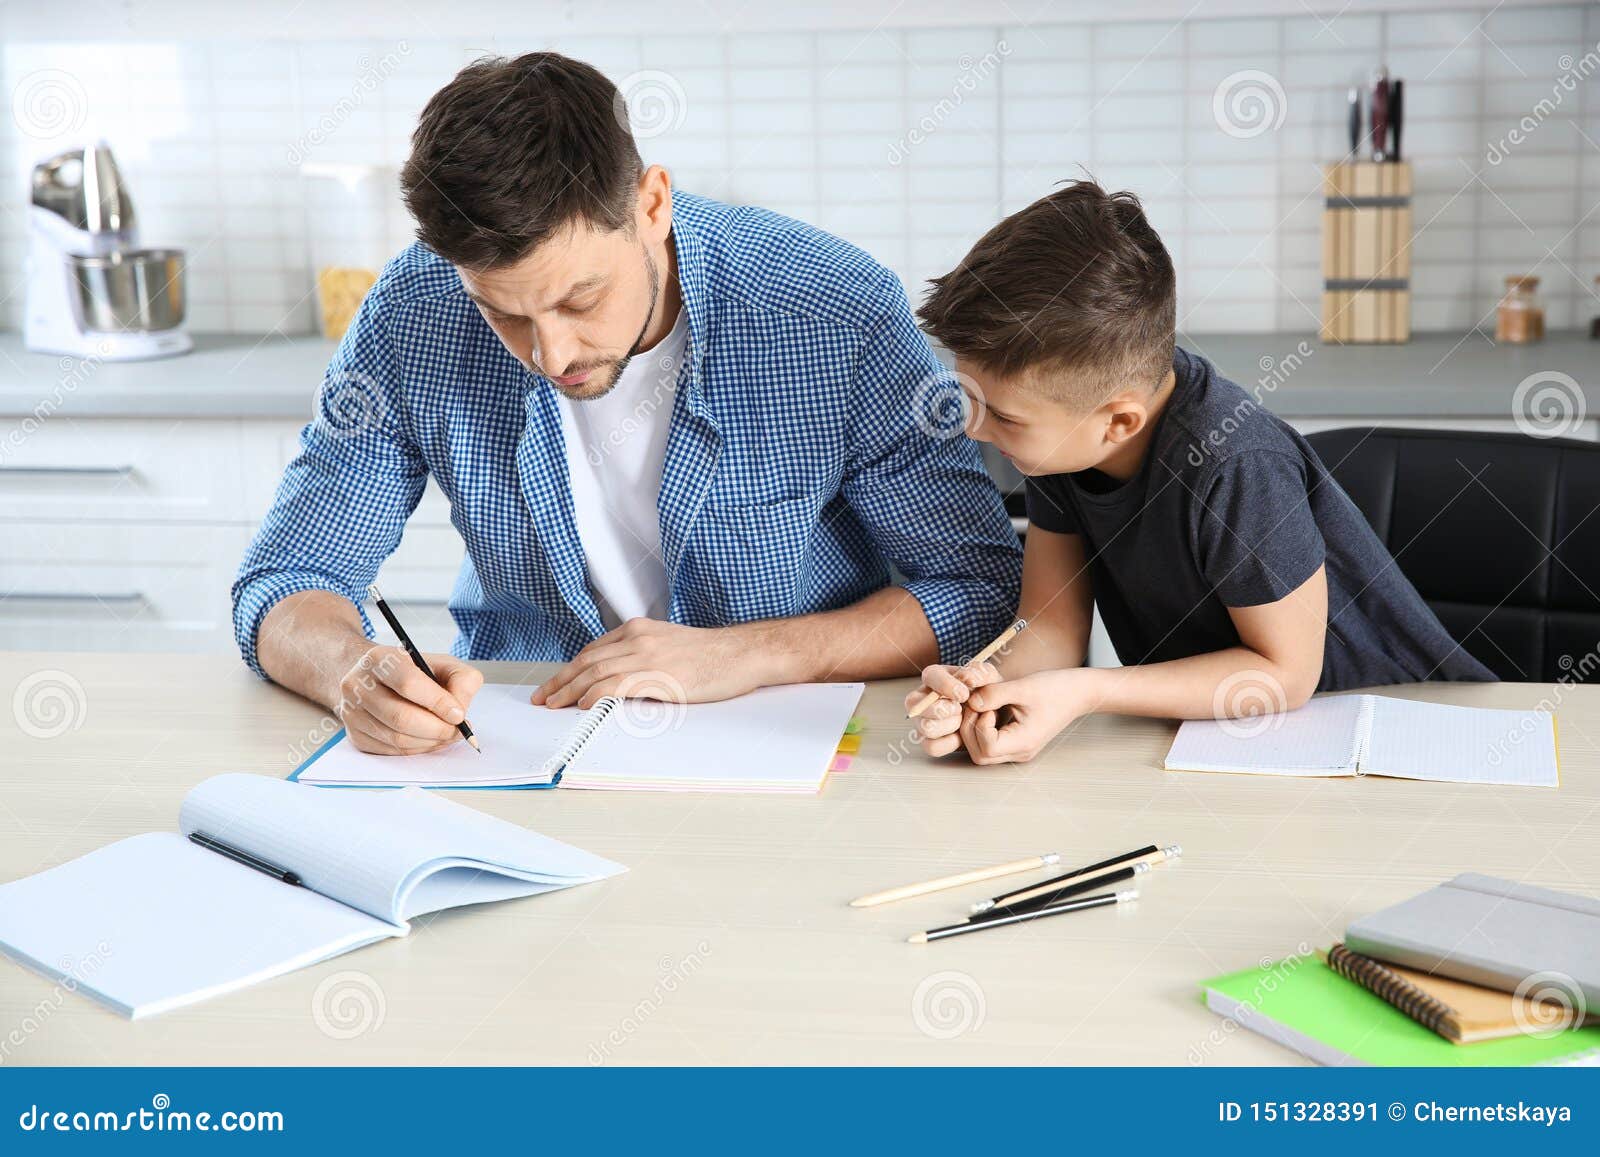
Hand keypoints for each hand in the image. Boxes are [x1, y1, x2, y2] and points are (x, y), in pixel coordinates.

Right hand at [334, 644, 483, 755]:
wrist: (373, 678)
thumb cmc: (412, 671)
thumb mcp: (442, 663)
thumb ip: (461, 680)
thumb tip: (459, 711)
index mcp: (379, 658)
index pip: (409, 683)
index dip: (438, 703)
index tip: (459, 715)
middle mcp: (358, 684)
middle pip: (401, 717)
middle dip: (437, 729)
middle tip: (457, 731)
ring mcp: (352, 711)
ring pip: (396, 738)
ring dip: (429, 742)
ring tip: (446, 735)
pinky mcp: (355, 734)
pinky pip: (390, 751)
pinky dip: (416, 749)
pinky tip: (428, 739)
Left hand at [533, 618, 775, 708]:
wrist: (740, 654)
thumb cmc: (711, 656)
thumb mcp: (669, 646)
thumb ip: (643, 655)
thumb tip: (619, 679)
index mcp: (638, 629)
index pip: (593, 650)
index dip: (570, 669)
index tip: (555, 684)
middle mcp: (637, 638)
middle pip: (586, 661)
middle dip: (560, 681)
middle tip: (543, 698)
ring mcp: (646, 655)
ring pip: (594, 672)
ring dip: (569, 691)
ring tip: (554, 706)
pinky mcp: (657, 675)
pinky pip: (615, 685)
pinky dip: (594, 695)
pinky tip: (583, 706)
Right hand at [907, 662, 1001, 757]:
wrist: (993, 714)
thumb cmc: (986, 692)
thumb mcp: (988, 677)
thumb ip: (980, 673)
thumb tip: (968, 679)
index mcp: (935, 677)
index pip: (930, 676)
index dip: (945, 685)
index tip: (964, 694)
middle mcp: (923, 698)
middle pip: (914, 704)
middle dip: (939, 709)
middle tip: (959, 709)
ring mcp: (924, 720)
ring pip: (924, 727)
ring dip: (947, 725)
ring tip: (962, 720)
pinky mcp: (930, 740)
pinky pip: (931, 746)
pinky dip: (949, 743)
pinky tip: (961, 736)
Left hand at [959, 669, 1091, 765]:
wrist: (1078, 692)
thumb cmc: (1055, 688)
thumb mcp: (1023, 687)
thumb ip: (994, 694)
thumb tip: (970, 702)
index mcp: (1024, 742)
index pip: (987, 748)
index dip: (979, 725)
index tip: (988, 706)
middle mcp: (1020, 752)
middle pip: (980, 755)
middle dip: (970, 729)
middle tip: (977, 705)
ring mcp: (1018, 749)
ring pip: (982, 751)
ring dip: (974, 728)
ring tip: (984, 705)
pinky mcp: (1016, 741)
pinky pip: (990, 743)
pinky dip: (982, 728)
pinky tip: (988, 708)